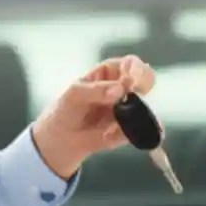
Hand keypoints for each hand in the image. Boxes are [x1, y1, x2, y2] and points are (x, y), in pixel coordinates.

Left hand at [32, 55, 156, 178]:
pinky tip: (110, 136)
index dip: (136, 70)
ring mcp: (127, 110)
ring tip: (113, 123)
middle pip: (146, 81)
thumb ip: (96, 90)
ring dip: (139, 114)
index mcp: (110, 73)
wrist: (59, 141)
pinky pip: (138, 131)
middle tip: (133, 98)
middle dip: (143, 88)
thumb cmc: (64, 110)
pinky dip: (133, 133)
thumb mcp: (74, 95)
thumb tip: (119, 89)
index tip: (131, 82)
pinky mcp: (128, 131)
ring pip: (145, 108)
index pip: (131, 64)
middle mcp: (123, 89)